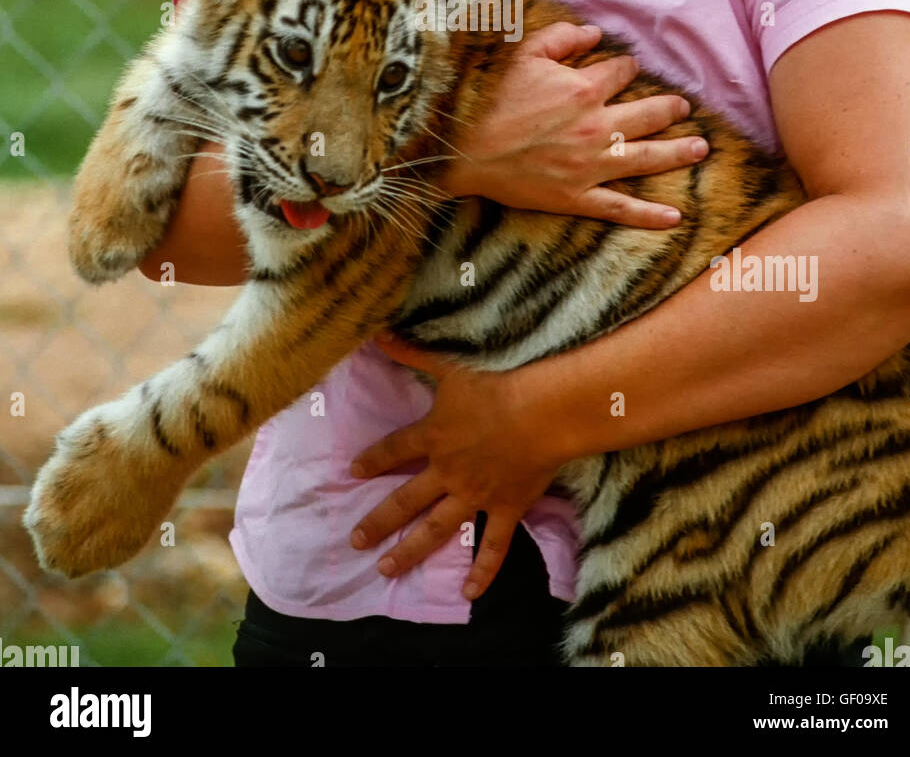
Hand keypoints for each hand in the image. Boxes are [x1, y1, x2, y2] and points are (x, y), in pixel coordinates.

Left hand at [348, 333, 559, 600]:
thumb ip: (412, 351)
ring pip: (436, 530)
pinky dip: (481, 572)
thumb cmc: (497, 383)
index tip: (352, 472)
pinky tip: (468, 594)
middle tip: (355, 541)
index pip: (394, 451)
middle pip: (404, 502)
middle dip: (378, 522)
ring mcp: (475, 495)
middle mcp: (447, 472)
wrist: (541, 410)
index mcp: (433, 437)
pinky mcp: (505, 508)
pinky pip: (492, 547)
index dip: (372, 461)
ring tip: (386, 570)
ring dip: (410, 551)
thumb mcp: (450, 364)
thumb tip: (378, 332)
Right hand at [443, 22, 706, 225]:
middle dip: (670, 109)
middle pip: (648, 114)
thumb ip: (562, 37)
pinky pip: (620, 207)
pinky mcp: (578, 197)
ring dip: (678, 152)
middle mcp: (596, 126)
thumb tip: (595, 33)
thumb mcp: (524, 54)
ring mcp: (590, 165)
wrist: (463, 149)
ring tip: (700, 148)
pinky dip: (649, 215)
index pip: (622, 72)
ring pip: (647, 158)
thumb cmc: (492, 99)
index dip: (627, 67)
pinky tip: (676, 217)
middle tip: (684, 108)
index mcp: (584, 89)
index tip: (629, 69)